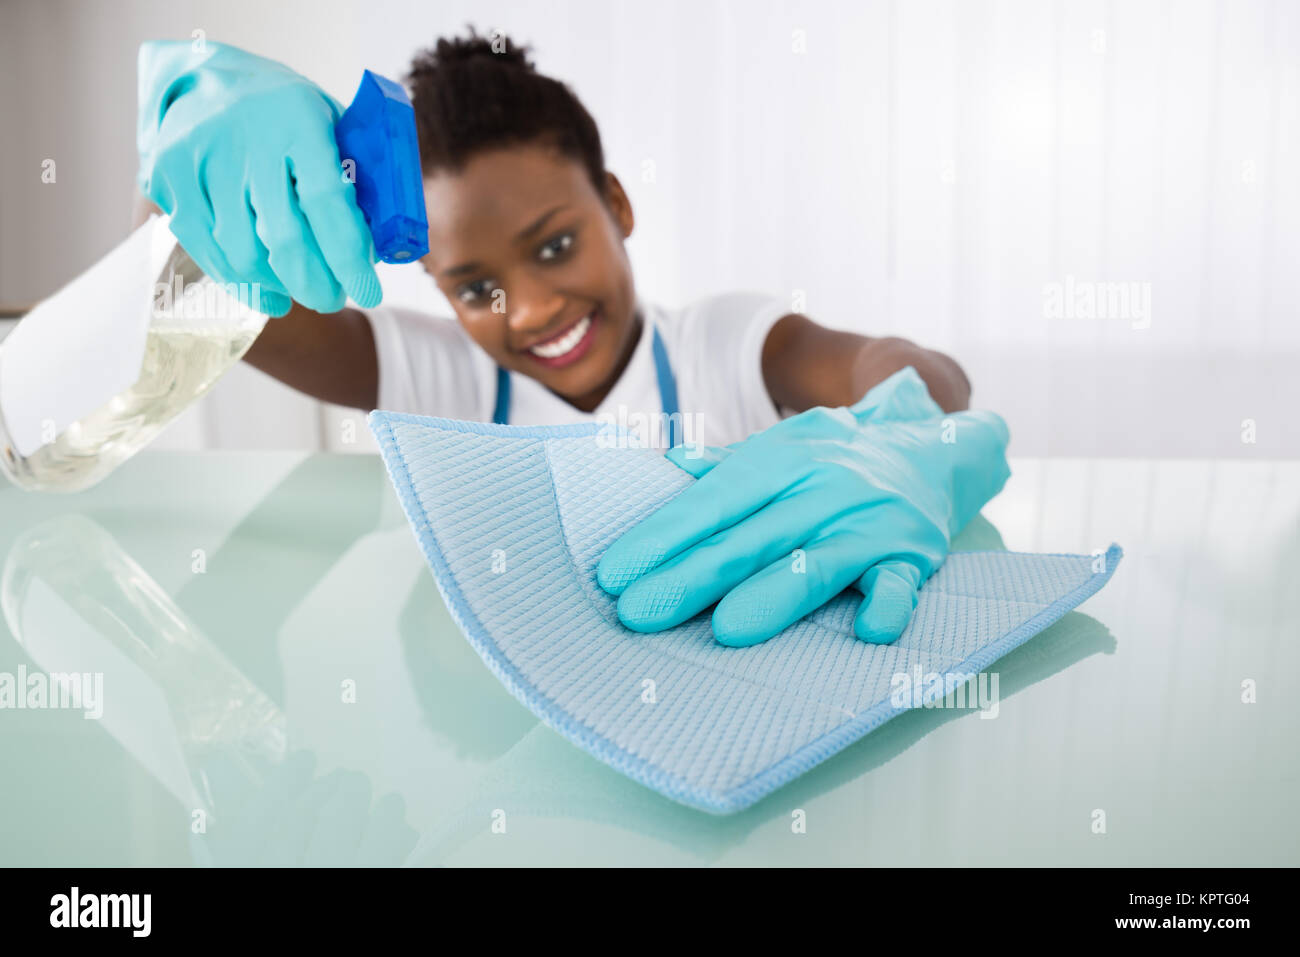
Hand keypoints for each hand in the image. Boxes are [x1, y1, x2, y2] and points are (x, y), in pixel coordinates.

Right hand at [137, 40, 381, 315]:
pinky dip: (242, 283)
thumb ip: (359, 177)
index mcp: (297, 122)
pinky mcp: (166, 178)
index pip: (326, 202)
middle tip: (333, 299)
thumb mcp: (331, 125)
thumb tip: (380, 248)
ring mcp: (199, 159)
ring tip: (300, 290)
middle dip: (315, 284)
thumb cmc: (284, 113)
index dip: (348, 258)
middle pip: (282, 238)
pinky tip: (267, 292)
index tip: (368, 292)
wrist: (204, 75)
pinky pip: (207, 251)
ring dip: (279, 286)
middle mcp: (245, 138)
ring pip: (242, 253)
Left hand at [596, 367, 1010, 645]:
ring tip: (726, 631)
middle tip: (639, 614)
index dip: (663, 538)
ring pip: (817, 563)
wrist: (930, 450)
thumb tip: (667, 465)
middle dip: (692, 576)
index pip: (712, 502)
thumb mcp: (778, 450)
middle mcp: (822, 490)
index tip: (615, 575)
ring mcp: (868, 524)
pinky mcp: (911, 555)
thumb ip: (723, 466)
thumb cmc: (832, 462)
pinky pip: (900, 583)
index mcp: (780, 462)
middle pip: (750, 538)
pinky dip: (889, 604)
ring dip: (775, 595)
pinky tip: (868, 631)